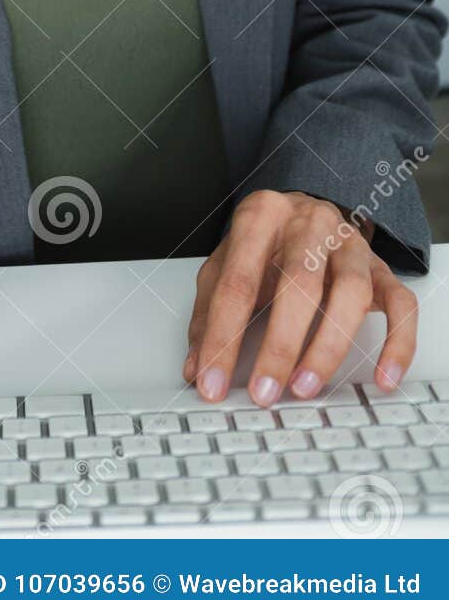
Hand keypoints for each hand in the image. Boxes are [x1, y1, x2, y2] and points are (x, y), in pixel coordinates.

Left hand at [183, 189, 416, 404]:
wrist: (305, 208)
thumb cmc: (263, 242)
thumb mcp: (225, 262)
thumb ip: (209, 310)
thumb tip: (197, 367)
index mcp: (261, 215)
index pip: (238, 281)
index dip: (222, 336)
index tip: (212, 380)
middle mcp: (310, 223)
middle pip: (299, 283)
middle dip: (279, 345)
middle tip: (264, 392)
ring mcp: (351, 243)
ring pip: (351, 292)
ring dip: (328, 346)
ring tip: (305, 387)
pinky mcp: (382, 267)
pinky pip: (401, 304)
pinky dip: (396, 344)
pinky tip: (382, 379)